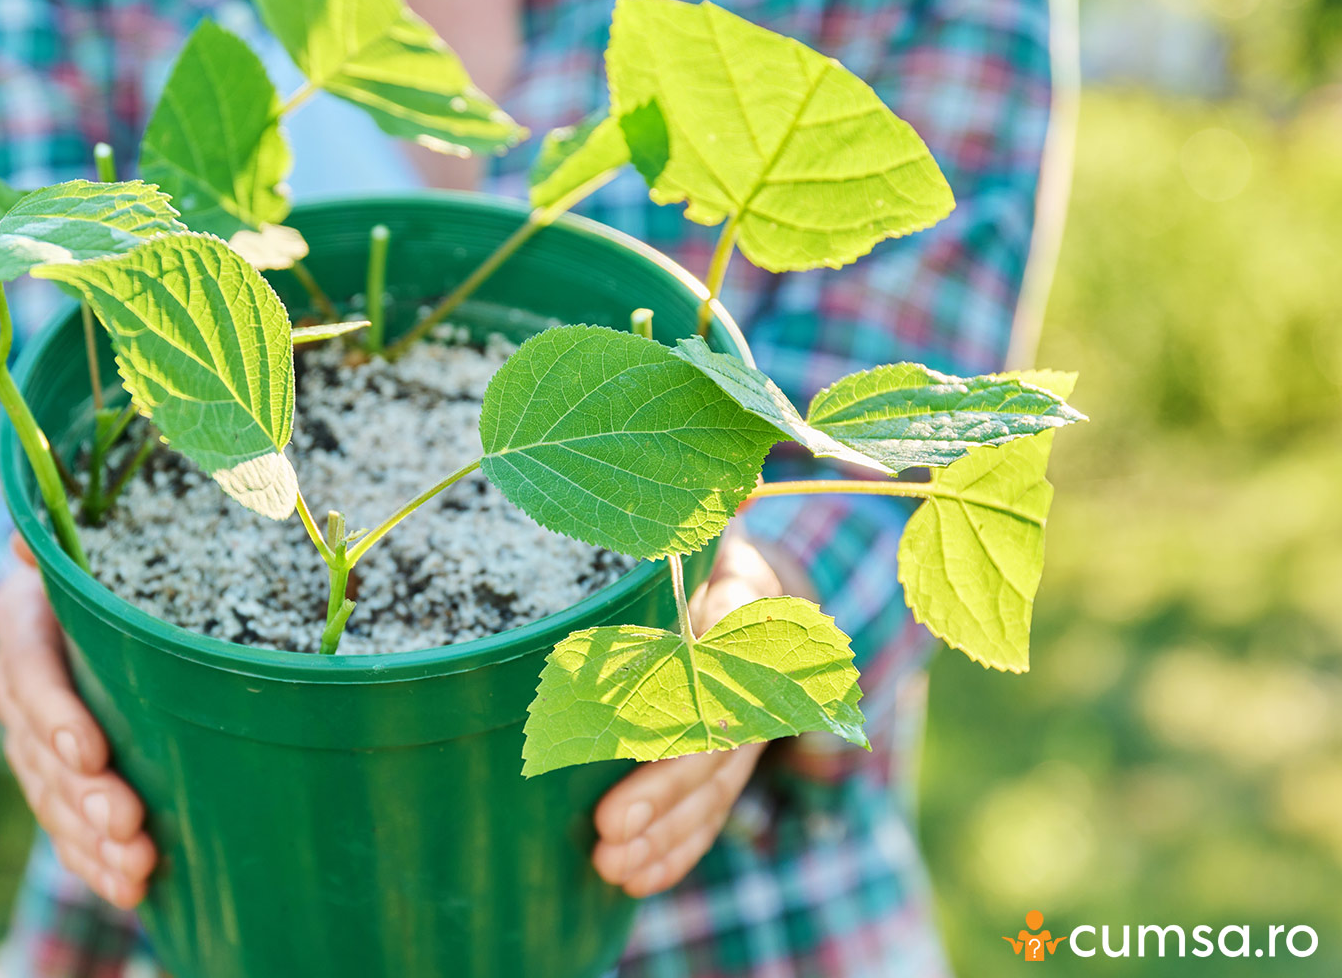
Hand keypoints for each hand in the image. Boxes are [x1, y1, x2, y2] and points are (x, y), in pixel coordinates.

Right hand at [0, 535, 153, 907]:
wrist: (96, 603)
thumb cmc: (115, 566)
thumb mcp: (105, 544)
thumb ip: (80, 542)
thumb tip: (32, 537)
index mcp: (23, 618)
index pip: (26, 665)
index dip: (53, 712)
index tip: (89, 751)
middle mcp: (15, 682)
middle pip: (37, 746)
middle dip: (81, 792)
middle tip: (128, 820)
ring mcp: (29, 739)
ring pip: (49, 796)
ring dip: (90, 838)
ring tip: (139, 866)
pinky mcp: (53, 780)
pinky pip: (63, 828)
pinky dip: (93, 861)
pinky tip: (131, 887)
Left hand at [591, 524, 792, 897]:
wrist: (749, 575)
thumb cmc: (699, 542)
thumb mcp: (699, 516)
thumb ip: (700, 508)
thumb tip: (712, 489)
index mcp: (753, 606)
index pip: (736, 655)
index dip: (703, 694)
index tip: (657, 722)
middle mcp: (761, 673)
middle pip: (720, 740)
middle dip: (665, 788)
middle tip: (608, 826)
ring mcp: (751, 724)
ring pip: (716, 788)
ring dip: (666, 833)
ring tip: (610, 865)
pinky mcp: (730, 760)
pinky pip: (711, 812)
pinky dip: (677, 849)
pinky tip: (635, 880)